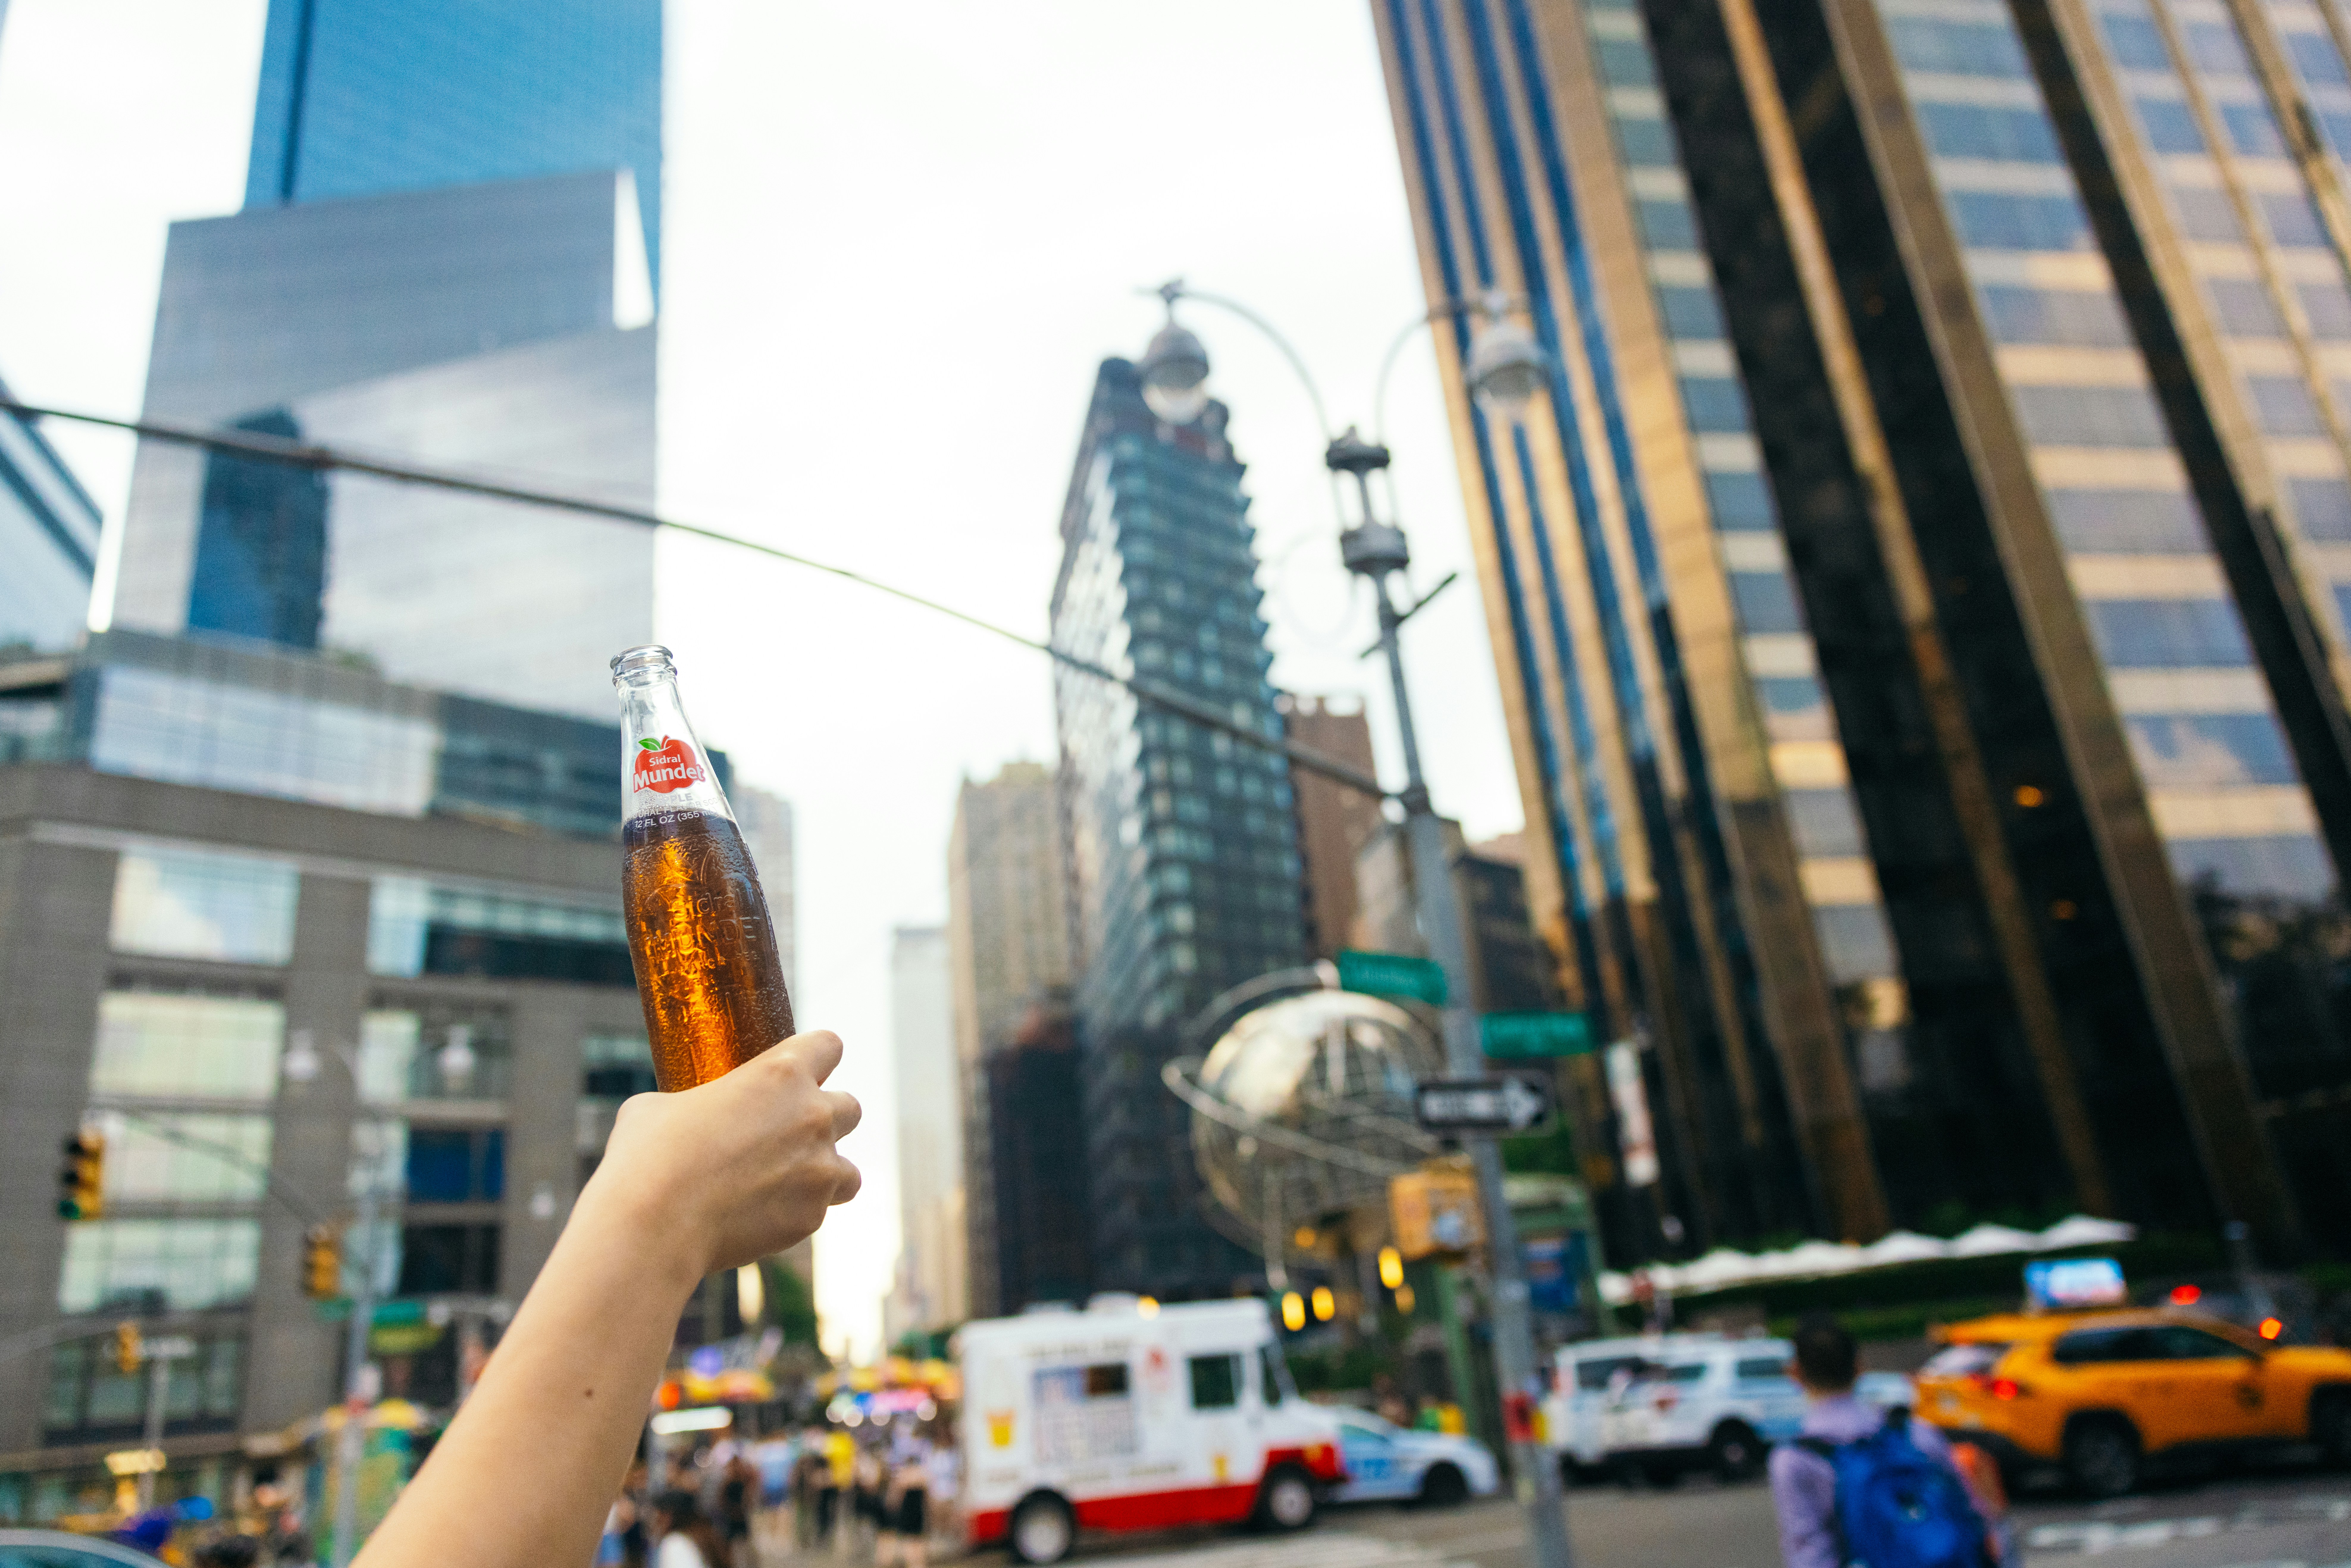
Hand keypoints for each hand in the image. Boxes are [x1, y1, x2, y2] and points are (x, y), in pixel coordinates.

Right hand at [588, 1031, 861, 1278]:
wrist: (652, 1223)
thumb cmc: (648, 1155)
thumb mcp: (663, 1105)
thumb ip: (698, 1102)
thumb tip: (689, 1116)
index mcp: (782, 1074)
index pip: (828, 1046)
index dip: (815, 1057)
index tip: (803, 1071)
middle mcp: (813, 1117)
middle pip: (850, 1108)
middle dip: (825, 1119)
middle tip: (788, 1134)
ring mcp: (819, 1171)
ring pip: (847, 1170)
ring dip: (824, 1172)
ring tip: (785, 1183)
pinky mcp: (810, 1218)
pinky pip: (817, 1212)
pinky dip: (796, 1213)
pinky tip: (758, 1217)